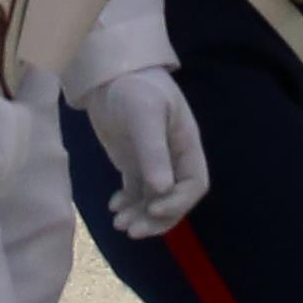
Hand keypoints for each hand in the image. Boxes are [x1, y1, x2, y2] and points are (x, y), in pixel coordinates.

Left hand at [85, 66, 208, 236]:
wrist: (108, 72)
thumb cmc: (134, 87)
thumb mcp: (145, 115)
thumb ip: (153, 151)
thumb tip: (161, 190)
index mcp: (186, 144)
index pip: (193, 184)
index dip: (178, 202)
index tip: (154, 207)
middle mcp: (173, 157)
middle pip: (175, 198)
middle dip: (157, 218)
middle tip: (132, 230)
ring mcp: (153, 162)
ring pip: (154, 199)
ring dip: (140, 215)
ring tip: (119, 223)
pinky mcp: (133, 163)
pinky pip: (136, 192)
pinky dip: (128, 204)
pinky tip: (114, 207)